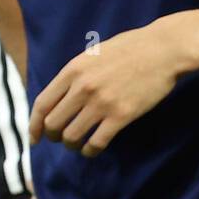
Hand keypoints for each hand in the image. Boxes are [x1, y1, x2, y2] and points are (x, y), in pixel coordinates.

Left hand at [30, 17, 198, 157]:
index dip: (34, 125)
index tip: (34, 137)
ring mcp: (102, 102)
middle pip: (53, 124)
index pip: (42, 104)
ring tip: (79, 144)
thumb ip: (76, 73)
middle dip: (53, 136)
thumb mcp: (96, 53)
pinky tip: (93, 149)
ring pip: (72, 137)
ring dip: (72, 145)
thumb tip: (61, 95)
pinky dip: (90, 151)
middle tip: (61, 138)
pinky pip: (96, 143)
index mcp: (74, 69)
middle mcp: (83, 87)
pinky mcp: (121, 115)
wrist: (165, 49)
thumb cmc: (132, 48)